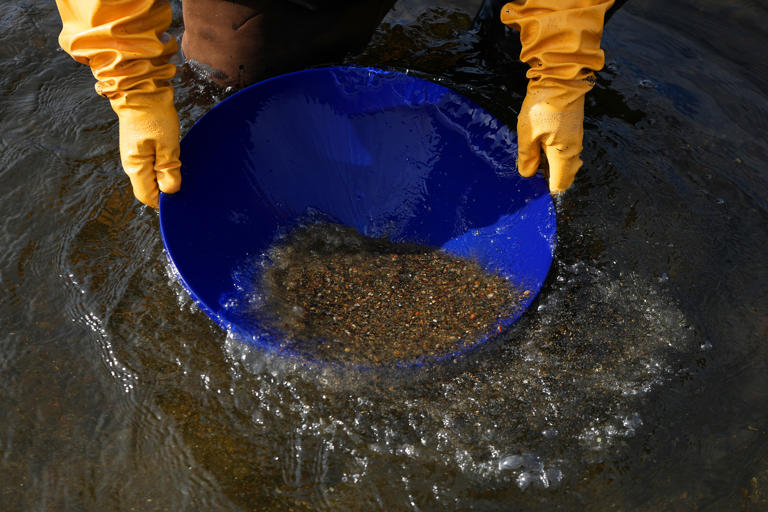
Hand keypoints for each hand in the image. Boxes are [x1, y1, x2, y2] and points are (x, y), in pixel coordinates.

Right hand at [112, 89, 180, 208]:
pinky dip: (163, 165)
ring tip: (179, 164)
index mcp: (135, 167)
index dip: (163, 200)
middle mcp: (131, 164)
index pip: (147, 197)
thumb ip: (169, 171)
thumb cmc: (154, 115)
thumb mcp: (168, 145)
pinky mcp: (139, 147)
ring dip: (165, 175)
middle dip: (165, 188)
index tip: (180, 195)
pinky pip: (151, 164)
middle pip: (148, 188)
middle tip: (184, 178)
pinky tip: (173, 157)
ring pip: (151, 176)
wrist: (142, 89)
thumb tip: (170, 192)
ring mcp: (134, 155)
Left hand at [501, 0, 614, 192]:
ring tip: (529, 158)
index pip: (559, 185)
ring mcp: (575, 139)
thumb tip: (527, 174)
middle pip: (562, 175)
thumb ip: (526, 157)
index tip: (530, 189)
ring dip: (548, 164)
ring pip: (563, 162)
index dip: (545, 191)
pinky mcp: (572, 128)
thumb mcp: (527, 133)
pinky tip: (537, 145)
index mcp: (564, 155)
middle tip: (527, 172)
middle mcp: (574, 150)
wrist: (561, 74)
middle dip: (546, 178)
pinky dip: (551, 153)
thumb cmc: (543, 104)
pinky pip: (563, 150)